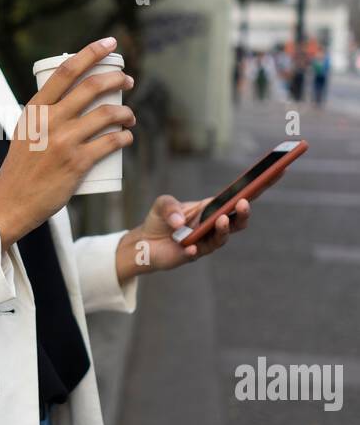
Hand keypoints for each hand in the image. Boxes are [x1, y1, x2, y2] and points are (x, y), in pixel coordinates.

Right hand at [0, 38, 134, 252]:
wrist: (12, 201)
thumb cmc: (21, 167)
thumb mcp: (26, 131)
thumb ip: (45, 114)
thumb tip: (74, 98)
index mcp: (36, 108)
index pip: (66, 71)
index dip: (92, 52)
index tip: (110, 44)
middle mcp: (50, 120)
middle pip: (92, 87)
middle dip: (117, 79)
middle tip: (128, 82)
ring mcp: (64, 141)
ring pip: (107, 115)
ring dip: (126, 113)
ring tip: (130, 117)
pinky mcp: (77, 163)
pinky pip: (110, 143)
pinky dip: (125, 137)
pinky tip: (127, 137)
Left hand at [115, 172, 284, 279]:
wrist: (146, 243)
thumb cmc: (160, 219)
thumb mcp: (163, 204)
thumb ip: (170, 207)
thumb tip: (180, 223)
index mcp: (213, 206)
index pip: (241, 194)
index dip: (261, 184)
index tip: (278, 170)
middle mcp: (215, 223)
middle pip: (239, 219)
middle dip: (244, 212)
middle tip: (244, 202)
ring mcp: (207, 240)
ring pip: (223, 236)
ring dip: (224, 228)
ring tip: (220, 220)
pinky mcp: (194, 254)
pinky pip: (198, 251)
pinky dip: (194, 248)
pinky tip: (189, 246)